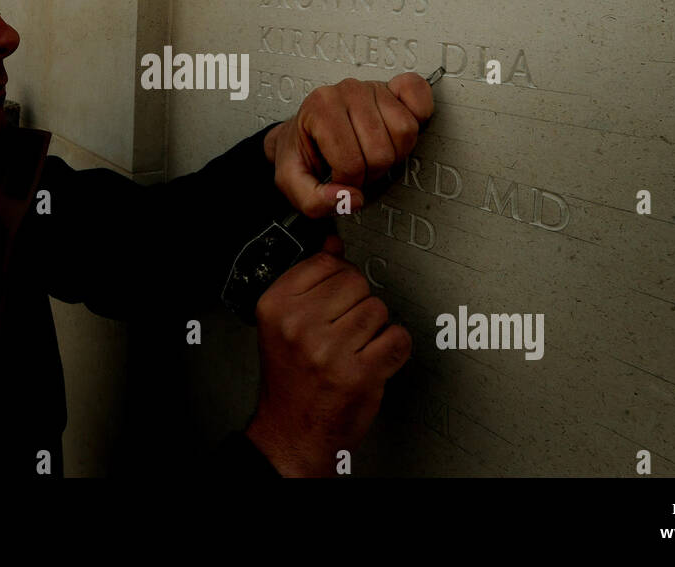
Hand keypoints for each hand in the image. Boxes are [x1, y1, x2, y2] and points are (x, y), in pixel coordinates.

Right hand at [245, 234, 411, 476]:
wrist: (292, 431)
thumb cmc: (291, 379)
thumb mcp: (283, 323)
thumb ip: (308, 281)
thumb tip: (334, 243)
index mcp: (276, 305)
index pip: (327, 262)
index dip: (338, 281)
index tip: (333, 300)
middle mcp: (299, 325)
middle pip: (357, 281)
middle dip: (357, 304)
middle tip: (342, 331)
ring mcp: (330, 349)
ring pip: (379, 309)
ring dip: (375, 329)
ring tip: (354, 348)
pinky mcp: (360, 373)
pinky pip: (398, 338)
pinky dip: (394, 349)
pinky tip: (373, 360)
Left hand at [263, 72, 433, 217]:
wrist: (301, 132)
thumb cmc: (301, 152)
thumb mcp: (292, 182)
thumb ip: (314, 201)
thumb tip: (351, 198)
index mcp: (319, 109)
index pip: (351, 162)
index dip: (349, 181)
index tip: (340, 178)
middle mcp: (347, 92)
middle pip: (382, 151)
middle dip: (372, 171)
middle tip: (358, 168)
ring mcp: (372, 87)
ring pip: (405, 131)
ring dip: (394, 153)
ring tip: (374, 153)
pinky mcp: (393, 87)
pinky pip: (418, 96)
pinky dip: (418, 114)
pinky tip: (397, 129)